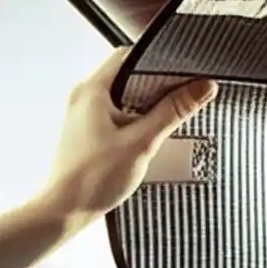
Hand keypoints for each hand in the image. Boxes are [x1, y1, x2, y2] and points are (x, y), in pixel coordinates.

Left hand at [40, 47, 217, 226]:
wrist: (64, 212)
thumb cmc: (92, 179)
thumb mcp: (142, 142)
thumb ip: (173, 112)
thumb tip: (202, 87)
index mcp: (93, 90)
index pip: (129, 55)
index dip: (159, 58)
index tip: (185, 68)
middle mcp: (85, 98)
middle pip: (130, 75)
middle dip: (159, 83)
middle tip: (186, 93)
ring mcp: (85, 116)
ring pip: (126, 96)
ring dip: (150, 104)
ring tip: (173, 116)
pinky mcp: (90, 133)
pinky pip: (120, 115)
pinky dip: (139, 119)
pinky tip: (154, 135)